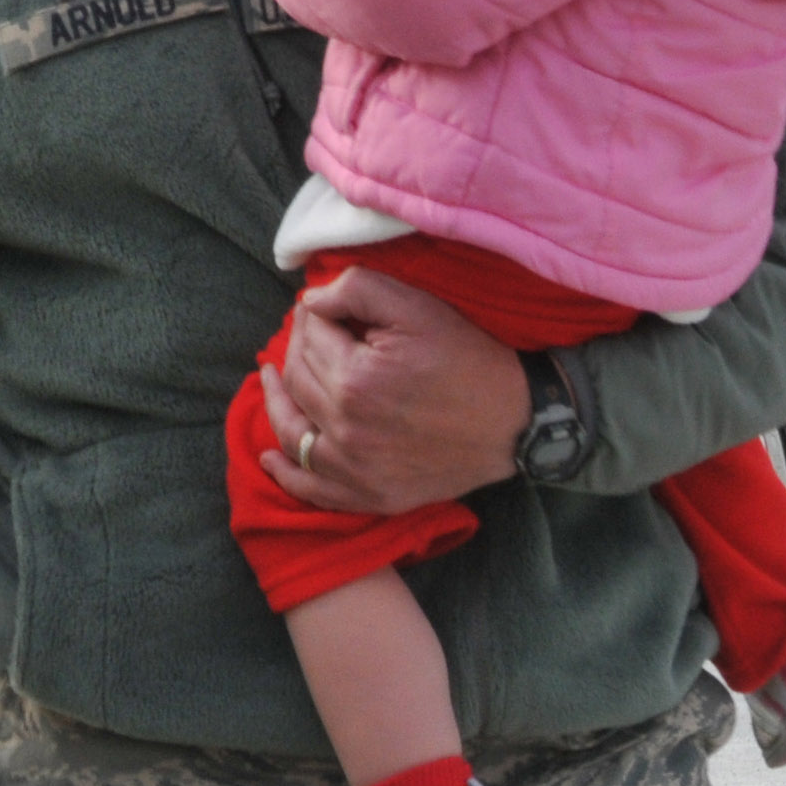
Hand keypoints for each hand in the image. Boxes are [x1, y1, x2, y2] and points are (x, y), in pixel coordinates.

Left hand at [259, 264, 525, 513]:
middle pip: (298, 380)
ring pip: (293, 430)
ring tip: (269, 379)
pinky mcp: (369, 495)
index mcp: (355, 380)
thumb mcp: (417, 307)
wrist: (516, 421)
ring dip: (276, 401)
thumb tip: (309, 301)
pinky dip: (285, 473)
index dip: (312, 316)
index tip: (321, 307)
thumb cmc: (469, 358)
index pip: (310, 337)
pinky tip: (270, 457)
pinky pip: (312, 488)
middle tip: (308, 331)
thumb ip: (357, 290)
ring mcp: (355, 470)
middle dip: (296, 348)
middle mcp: (346, 430)